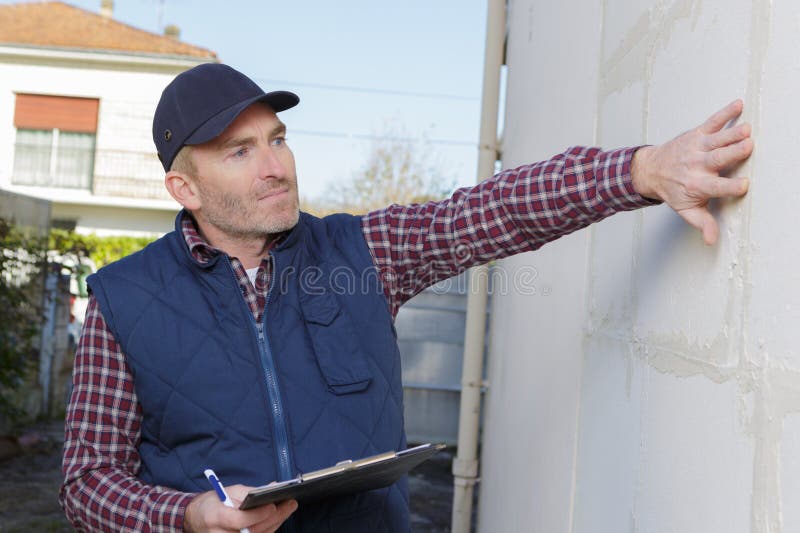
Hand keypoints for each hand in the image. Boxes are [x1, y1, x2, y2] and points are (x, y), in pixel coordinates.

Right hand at [184, 485, 297, 532]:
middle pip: (252, 530)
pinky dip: (269, 529)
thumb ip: (249, 492)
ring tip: (288, 508)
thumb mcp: (227, 492)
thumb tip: (274, 487)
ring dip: (276, 523)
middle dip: (274, 517)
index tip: (273, 504)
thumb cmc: (213, 503)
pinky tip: (278, 518)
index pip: (239, 520)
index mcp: (215, 517)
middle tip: (290, 504)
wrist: (196, 518)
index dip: (257, 514)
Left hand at [631, 99, 753, 244]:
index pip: (716, 187)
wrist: (650, 170)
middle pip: (718, 159)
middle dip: (733, 153)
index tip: (743, 185)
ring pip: (717, 140)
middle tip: (748, 147)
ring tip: (746, 129)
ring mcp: (697, 148)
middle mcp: (697, 165)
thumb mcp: (685, 209)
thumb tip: (711, 240)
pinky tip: (738, 105)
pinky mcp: (696, 134)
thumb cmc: (673, 189)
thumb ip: (701, 222)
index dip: (729, 187)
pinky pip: (712, 122)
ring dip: (731, 134)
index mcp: (697, 185)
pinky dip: (724, 113)